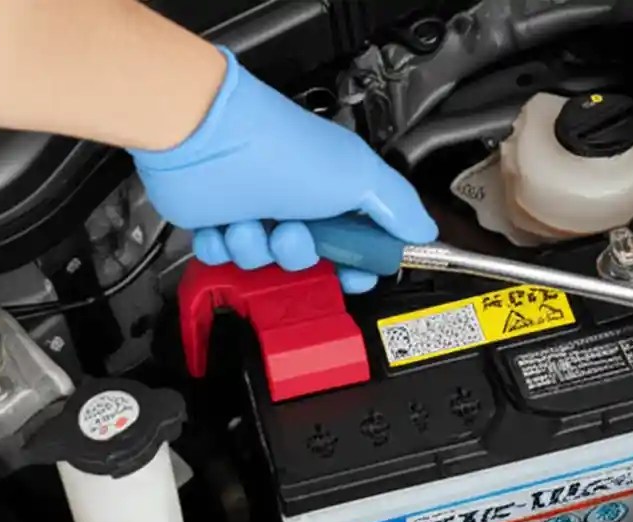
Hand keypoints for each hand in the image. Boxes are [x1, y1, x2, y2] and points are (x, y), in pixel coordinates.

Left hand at [129, 48, 436, 292]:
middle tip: (292, 233)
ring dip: (258, 248)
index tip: (352, 272)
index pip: (359, 244)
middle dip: (301, 255)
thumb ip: (398, 208)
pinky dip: (222, 247)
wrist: (207, 138)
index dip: (357, 266)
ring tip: (250, 220)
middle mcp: (298, 199)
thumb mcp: (361, 176)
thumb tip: (425, 231)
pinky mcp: (216, 220)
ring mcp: (256, 209)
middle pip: (311, 259)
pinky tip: (223, 224)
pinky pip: (223, 258)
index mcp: (336, 189)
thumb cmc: (282, 149)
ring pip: (266, 262)